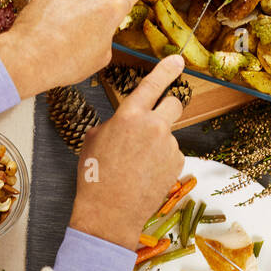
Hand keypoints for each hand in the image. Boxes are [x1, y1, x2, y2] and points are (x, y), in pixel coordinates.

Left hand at [0, 0, 141, 98]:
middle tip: (85, 24)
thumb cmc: (65, 61)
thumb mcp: (100, 57)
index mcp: (112, 8)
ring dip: (74, 2)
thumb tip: (101, 31)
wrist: (30, 57)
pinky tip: (50, 20)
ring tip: (62, 26)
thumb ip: (107, 36)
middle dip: (95, 3)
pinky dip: (56, 1)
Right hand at [69, 56, 185, 249]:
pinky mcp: (177, 163)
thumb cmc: (95, 175)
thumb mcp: (92, 140)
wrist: (110, 211)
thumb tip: (120, 125)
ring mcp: (168, 146)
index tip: (178, 60)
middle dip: (169, 105)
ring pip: (168, 134)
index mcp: (129, 116)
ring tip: (137, 164)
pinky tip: (145, 174)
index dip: (167, 69)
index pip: (152, 84)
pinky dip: (161, 160)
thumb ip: (111, 124)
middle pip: (174, 103)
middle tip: (156, 118)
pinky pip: (171, 154)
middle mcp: (154, 126)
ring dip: (157, 142)